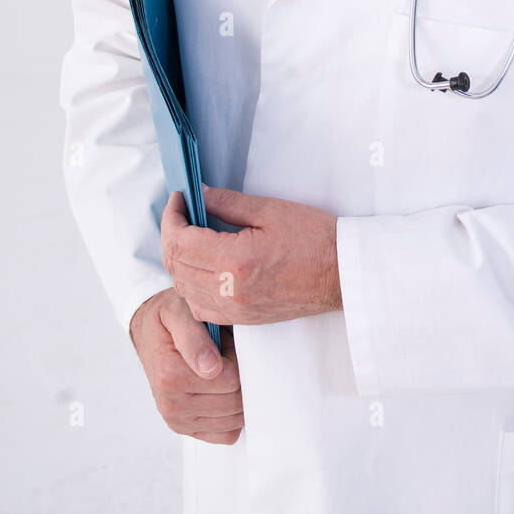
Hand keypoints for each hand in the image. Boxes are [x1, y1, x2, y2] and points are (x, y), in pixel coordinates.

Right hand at [129, 287, 243, 444]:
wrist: (149, 333)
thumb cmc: (168, 320)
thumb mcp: (178, 311)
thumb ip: (193, 336)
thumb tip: (210, 367)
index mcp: (169, 376)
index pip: (231, 380)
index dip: (236, 358)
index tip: (224, 344)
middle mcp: (171, 404)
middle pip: (234, 402)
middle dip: (238, 376)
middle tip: (224, 356)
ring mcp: (179, 420)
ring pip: (234, 420)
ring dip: (235, 394)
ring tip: (220, 371)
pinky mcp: (187, 429)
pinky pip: (226, 434)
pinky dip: (232, 415)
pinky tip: (221, 391)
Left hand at [161, 186, 341, 325]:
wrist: (342, 274)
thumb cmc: (314, 239)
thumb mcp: (270, 210)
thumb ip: (227, 202)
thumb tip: (197, 194)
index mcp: (235, 261)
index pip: (180, 240)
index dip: (172, 215)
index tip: (179, 197)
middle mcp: (229, 291)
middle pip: (175, 264)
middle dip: (171, 234)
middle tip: (182, 212)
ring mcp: (234, 310)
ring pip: (182, 288)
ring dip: (178, 260)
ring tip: (190, 236)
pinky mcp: (242, 320)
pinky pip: (199, 308)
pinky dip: (190, 286)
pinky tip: (202, 267)